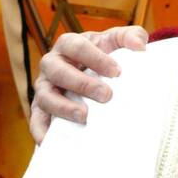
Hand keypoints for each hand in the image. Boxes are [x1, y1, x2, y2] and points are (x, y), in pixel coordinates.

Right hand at [30, 25, 148, 143]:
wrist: (95, 75)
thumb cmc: (105, 55)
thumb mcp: (117, 42)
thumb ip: (131, 36)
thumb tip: (140, 46)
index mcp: (68, 45)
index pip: (76, 46)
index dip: (95, 58)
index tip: (117, 72)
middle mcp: (52, 64)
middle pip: (59, 71)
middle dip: (82, 83)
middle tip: (106, 95)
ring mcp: (45, 87)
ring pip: (45, 96)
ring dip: (63, 107)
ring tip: (84, 116)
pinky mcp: (42, 108)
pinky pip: (37, 119)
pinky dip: (41, 130)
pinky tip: (51, 142)